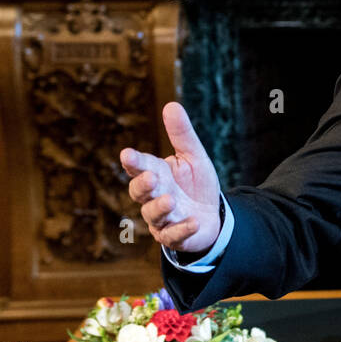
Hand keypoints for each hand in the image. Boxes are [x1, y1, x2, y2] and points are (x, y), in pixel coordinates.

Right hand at [120, 102, 222, 253]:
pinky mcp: (174, 236)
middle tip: (152, 177)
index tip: (128, 154)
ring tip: (171, 200)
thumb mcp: (194, 157)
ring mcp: (161, 219)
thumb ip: (182, 135)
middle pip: (139, 191)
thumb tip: (171, 105)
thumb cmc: (196, 185)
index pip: (139, 166)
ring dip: (160, 207)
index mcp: (155, 173)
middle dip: (143, 185)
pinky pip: (173, 235)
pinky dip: (182, 229)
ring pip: (153, 215)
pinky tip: (193, 221)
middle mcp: (153, 196)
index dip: (133, 161)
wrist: (212, 216)